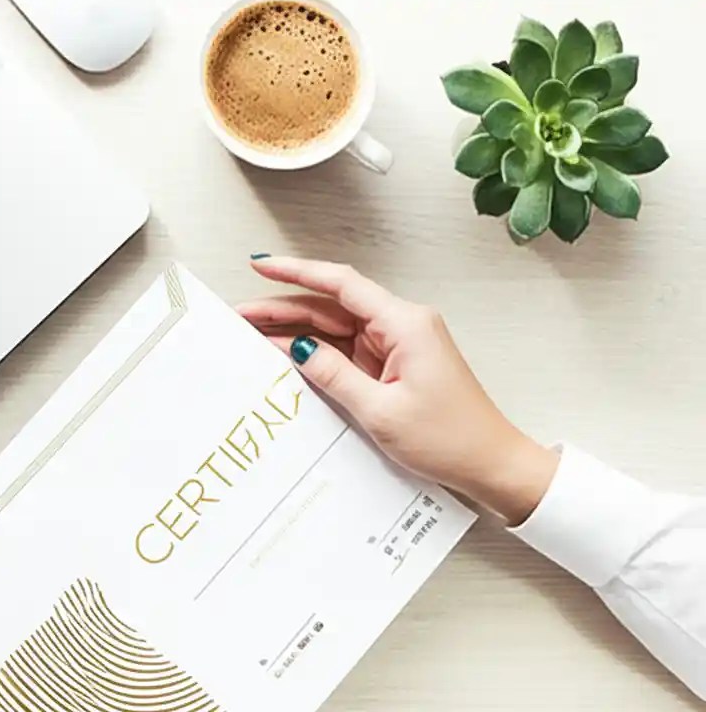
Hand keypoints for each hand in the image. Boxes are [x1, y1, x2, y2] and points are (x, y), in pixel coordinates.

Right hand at [237, 256, 558, 524]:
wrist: (491, 464)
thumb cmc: (450, 439)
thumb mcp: (381, 411)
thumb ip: (334, 375)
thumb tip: (298, 348)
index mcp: (405, 323)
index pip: (340, 284)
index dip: (296, 272)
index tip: (261, 268)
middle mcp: (402, 325)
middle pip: (331, 306)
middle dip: (284, 308)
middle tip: (241, 314)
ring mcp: (399, 344)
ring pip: (335, 327)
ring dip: (296, 330)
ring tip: (252, 334)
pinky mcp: (395, 364)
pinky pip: (348, 349)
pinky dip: (317, 352)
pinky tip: (287, 356)